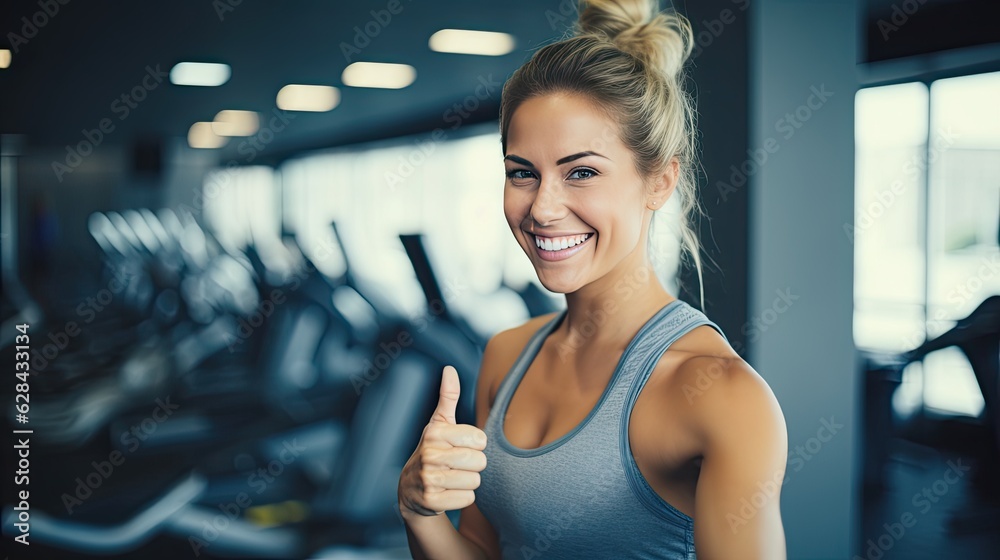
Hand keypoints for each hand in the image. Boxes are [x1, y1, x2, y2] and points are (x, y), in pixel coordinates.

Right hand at [398, 365, 487, 517]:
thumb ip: (448, 397)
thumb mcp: (438, 424)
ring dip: (468, 482)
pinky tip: (448, 492)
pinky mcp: (432, 501)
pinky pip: (467, 499)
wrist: (411, 489)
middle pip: (480, 462)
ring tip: (452, 478)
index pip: (480, 440)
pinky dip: (462, 498)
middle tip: (457, 465)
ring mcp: (429, 479)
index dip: (476, 445)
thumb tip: (449, 369)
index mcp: (435, 433)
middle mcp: (429, 455)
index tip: (461, 446)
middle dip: (473, 465)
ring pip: (475, 481)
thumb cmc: (432, 450)